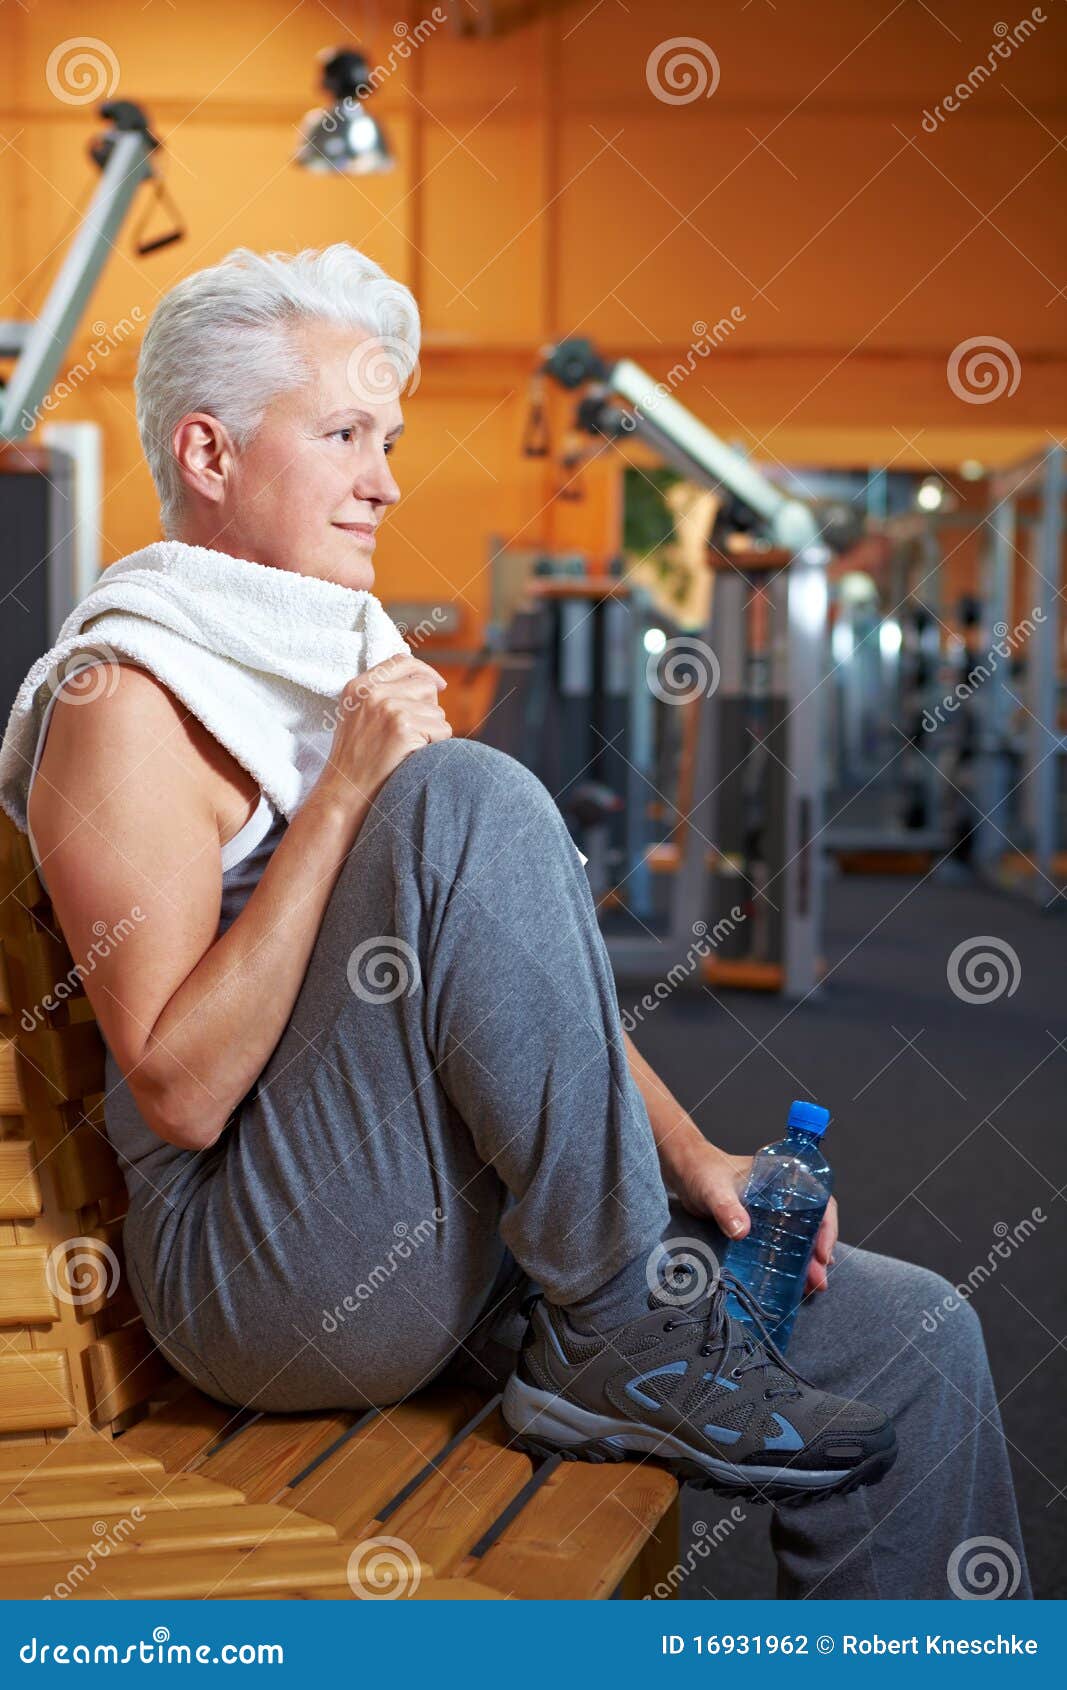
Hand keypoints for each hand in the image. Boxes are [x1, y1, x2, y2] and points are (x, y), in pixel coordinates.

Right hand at [313, 652, 451, 816]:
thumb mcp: (358, 717)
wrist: (344, 794)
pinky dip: (436, 747)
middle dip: (429, 710)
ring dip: (432, 733)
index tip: (439, 685)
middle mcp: (372, 693)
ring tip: (406, 750)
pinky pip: (442, 731)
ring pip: (438, 712)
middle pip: (426, 687)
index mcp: (358, 686)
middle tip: (413, 735)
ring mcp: (389, 709)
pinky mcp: (404, 728)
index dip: (425, 671)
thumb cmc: (356, 762)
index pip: (402, 662)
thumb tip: (428, 684)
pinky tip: (413, 757)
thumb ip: (381, 696)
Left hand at [665, 1132, 837, 1295]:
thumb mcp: (714, 1190)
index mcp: (785, 1177)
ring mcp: (775, 1211)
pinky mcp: (761, 1226)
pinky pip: (783, 1245)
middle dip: (819, 1254)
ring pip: (801, 1238)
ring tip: (811, 1287)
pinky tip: (794, 1281)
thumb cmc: (702, 1172)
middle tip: (819, 1281)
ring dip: (808, 1262)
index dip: (827, 1228)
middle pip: (814, 1225)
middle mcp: (785, 1194)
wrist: (685, 1173)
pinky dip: (791, 1262)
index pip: (820, 1201)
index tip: (821, 1254)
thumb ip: (726, 1208)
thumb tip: (741, 1232)